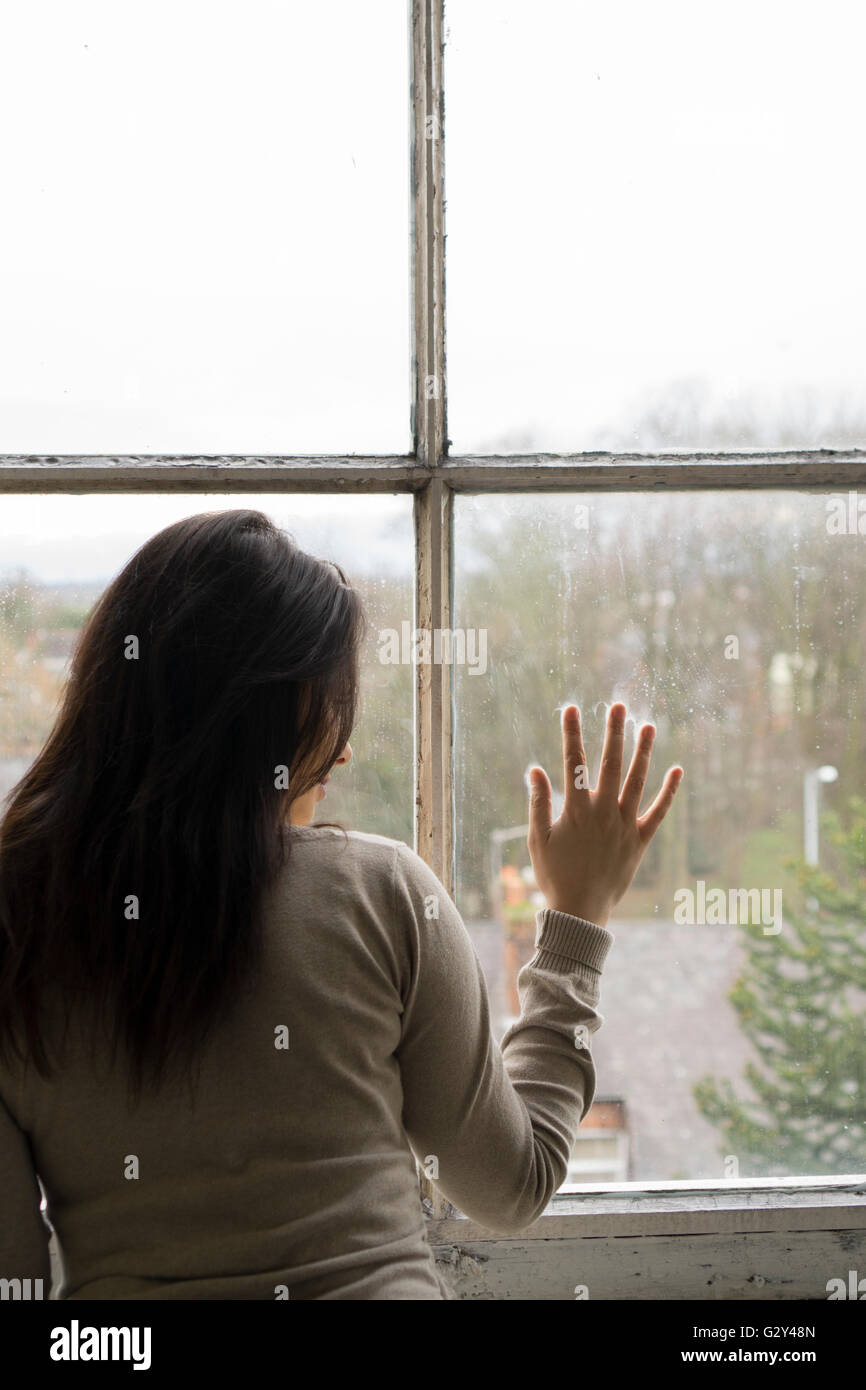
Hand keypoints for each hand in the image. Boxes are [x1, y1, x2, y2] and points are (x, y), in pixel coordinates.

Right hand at [527, 702, 682, 927]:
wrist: (580, 911)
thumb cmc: (554, 875)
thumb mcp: (538, 840)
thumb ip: (538, 803)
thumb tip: (536, 769)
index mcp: (576, 810)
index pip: (573, 762)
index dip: (571, 733)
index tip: (571, 708)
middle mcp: (603, 813)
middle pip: (610, 763)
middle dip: (614, 732)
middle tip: (618, 705)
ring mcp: (625, 825)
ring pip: (637, 781)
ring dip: (643, 751)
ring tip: (648, 725)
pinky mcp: (640, 841)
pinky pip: (658, 812)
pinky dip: (669, 792)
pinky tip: (677, 770)